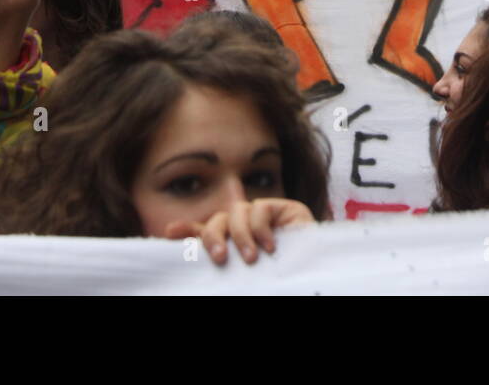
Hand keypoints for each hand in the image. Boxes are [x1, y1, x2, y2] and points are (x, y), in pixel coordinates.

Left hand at [163, 198, 314, 264]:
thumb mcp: (246, 278)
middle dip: (213, 237)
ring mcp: (264, 216)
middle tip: (220, 259)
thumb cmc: (283, 280)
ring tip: (251, 258)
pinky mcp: (284, 208)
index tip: (169, 232)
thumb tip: (194, 262)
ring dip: (241, 236)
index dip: (187, 229)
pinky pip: (261, 209)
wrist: (319, 275)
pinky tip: (270, 247)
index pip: (205, 232)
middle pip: (217, 220)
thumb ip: (226, 271)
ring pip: (237, 212)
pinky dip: (261, 228)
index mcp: (234, 243)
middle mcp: (246, 226)